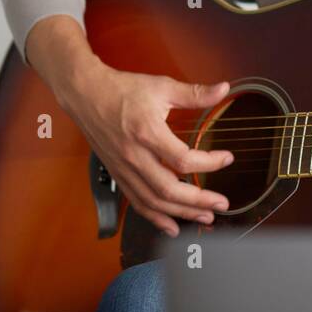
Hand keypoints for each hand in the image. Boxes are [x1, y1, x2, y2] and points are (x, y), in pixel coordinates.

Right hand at [57, 62, 235, 237]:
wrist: (85, 93)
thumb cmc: (122, 90)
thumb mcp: (162, 87)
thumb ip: (195, 93)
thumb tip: (224, 89)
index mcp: (147, 133)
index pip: (183, 160)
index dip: (210, 164)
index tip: (227, 159)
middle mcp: (134, 156)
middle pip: (168, 189)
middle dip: (198, 201)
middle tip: (221, 204)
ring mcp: (123, 168)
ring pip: (153, 201)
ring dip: (181, 213)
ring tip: (204, 216)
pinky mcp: (117, 174)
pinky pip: (136, 202)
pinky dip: (155, 217)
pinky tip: (172, 225)